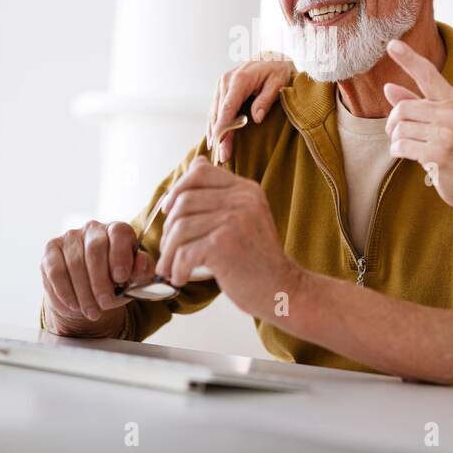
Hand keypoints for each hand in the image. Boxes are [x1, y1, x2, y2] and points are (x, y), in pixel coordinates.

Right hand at [40, 220, 156, 336]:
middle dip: (100, 281)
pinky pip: (55, 271)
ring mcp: (70, 237)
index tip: (122, 278)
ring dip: (83, 292)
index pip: (119, 233)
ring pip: (74, 263)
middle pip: (95, 249)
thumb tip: (141, 263)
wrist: (89, 294)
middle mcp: (93, 228)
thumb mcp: (136, 279)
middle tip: (105, 303)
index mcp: (118, 230)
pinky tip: (74, 305)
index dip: (120, 255)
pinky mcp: (51, 250)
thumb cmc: (116, 282)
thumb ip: (143, 270)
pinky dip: (65, 291)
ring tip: (92, 311)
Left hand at [155, 157, 300, 319]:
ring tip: (170, 268)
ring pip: (180, 228)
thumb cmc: (258, 258)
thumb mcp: (246, 216)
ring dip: (169, 252)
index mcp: (246, 189)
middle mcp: (242, 199)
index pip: (200, 172)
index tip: (169, 212)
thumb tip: (196, 163)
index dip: (177, 190)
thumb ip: (222, 193)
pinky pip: (184, 252)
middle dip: (168, 228)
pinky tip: (180, 278)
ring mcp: (234, 220)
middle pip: (184, 201)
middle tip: (169, 249)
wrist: (283, 289)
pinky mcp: (223, 244)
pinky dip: (176, 268)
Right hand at [207, 55, 294, 163]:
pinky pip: (215, 108)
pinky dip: (214, 124)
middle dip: (219, 136)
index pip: (227, 108)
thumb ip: (266, 99)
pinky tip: (214, 138)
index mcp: (239, 79)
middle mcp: (226, 81)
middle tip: (223, 157)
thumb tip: (256, 119)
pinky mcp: (222, 88)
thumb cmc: (278, 69)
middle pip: (218, 113)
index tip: (221, 146)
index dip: (223, 129)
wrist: (273, 56)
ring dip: (214, 132)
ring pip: (214, 112)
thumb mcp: (278, 82)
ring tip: (218, 153)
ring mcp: (222, 84)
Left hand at [384, 38, 452, 210]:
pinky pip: (402, 146)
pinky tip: (410, 157)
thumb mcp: (440, 122)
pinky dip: (398, 152)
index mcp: (452, 100)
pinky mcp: (439, 153)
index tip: (392, 43)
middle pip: (402, 108)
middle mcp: (451, 113)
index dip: (408, 58)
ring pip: (399, 129)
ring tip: (410, 148)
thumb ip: (415, 103)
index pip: (427, 74)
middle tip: (398, 135)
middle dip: (393, 124)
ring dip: (396, 141)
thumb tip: (388, 88)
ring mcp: (447, 133)